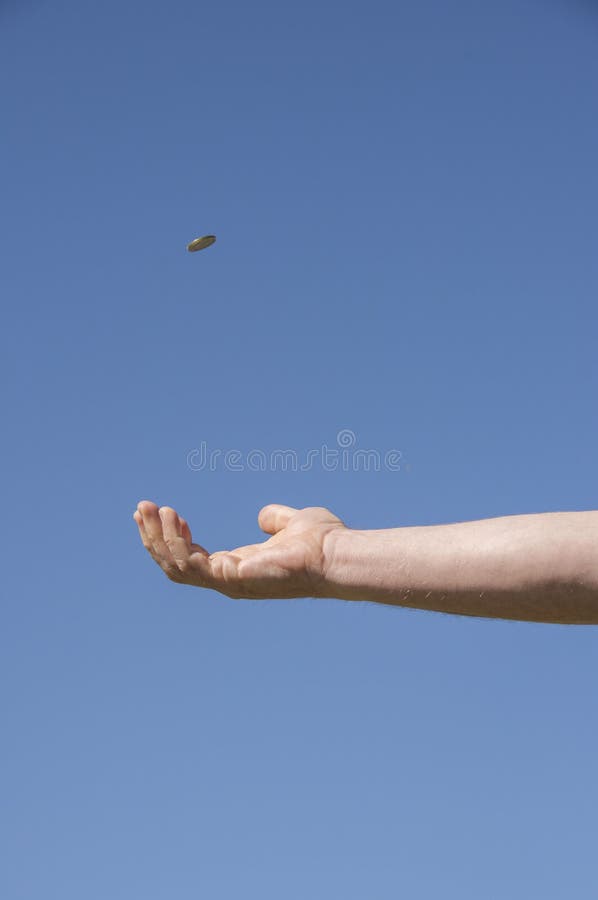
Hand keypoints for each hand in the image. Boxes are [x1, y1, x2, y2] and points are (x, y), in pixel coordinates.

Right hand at [133, 501, 345, 598]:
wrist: (337, 554)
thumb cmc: (321, 542)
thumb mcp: (291, 523)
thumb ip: (275, 520)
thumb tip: (264, 517)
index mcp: (236, 568)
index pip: (190, 560)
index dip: (171, 537)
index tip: (162, 511)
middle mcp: (228, 579)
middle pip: (174, 566)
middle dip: (154, 538)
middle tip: (141, 508)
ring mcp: (229, 583)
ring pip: (175, 568)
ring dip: (159, 538)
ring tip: (152, 509)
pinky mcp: (233, 579)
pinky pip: (191, 566)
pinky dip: (177, 543)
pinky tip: (174, 519)